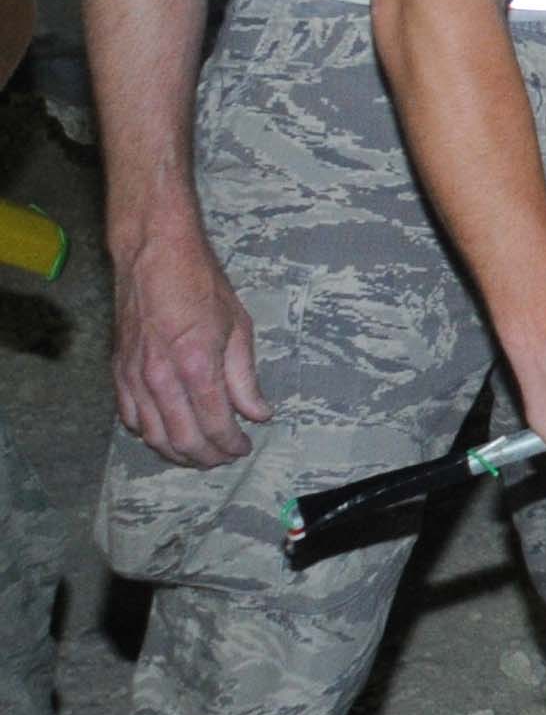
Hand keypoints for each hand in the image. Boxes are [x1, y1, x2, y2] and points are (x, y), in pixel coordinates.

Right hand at [111, 225, 266, 467]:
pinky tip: (166, 433)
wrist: (153, 257)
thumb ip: (245, 378)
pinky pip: (129, 418)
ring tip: (199, 454)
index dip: (231, 444)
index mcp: (197, 367)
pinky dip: (149, 433)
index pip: (215, 424)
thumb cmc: (201, 285)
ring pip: (152, 436)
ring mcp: (134, 378)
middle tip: (225, 457)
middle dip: (207, 456)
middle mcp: (161, 379)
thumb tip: (258, 414)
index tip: (244, 447)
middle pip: (182, 439)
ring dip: (177, 452)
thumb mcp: (238, 327)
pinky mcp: (117, 373)